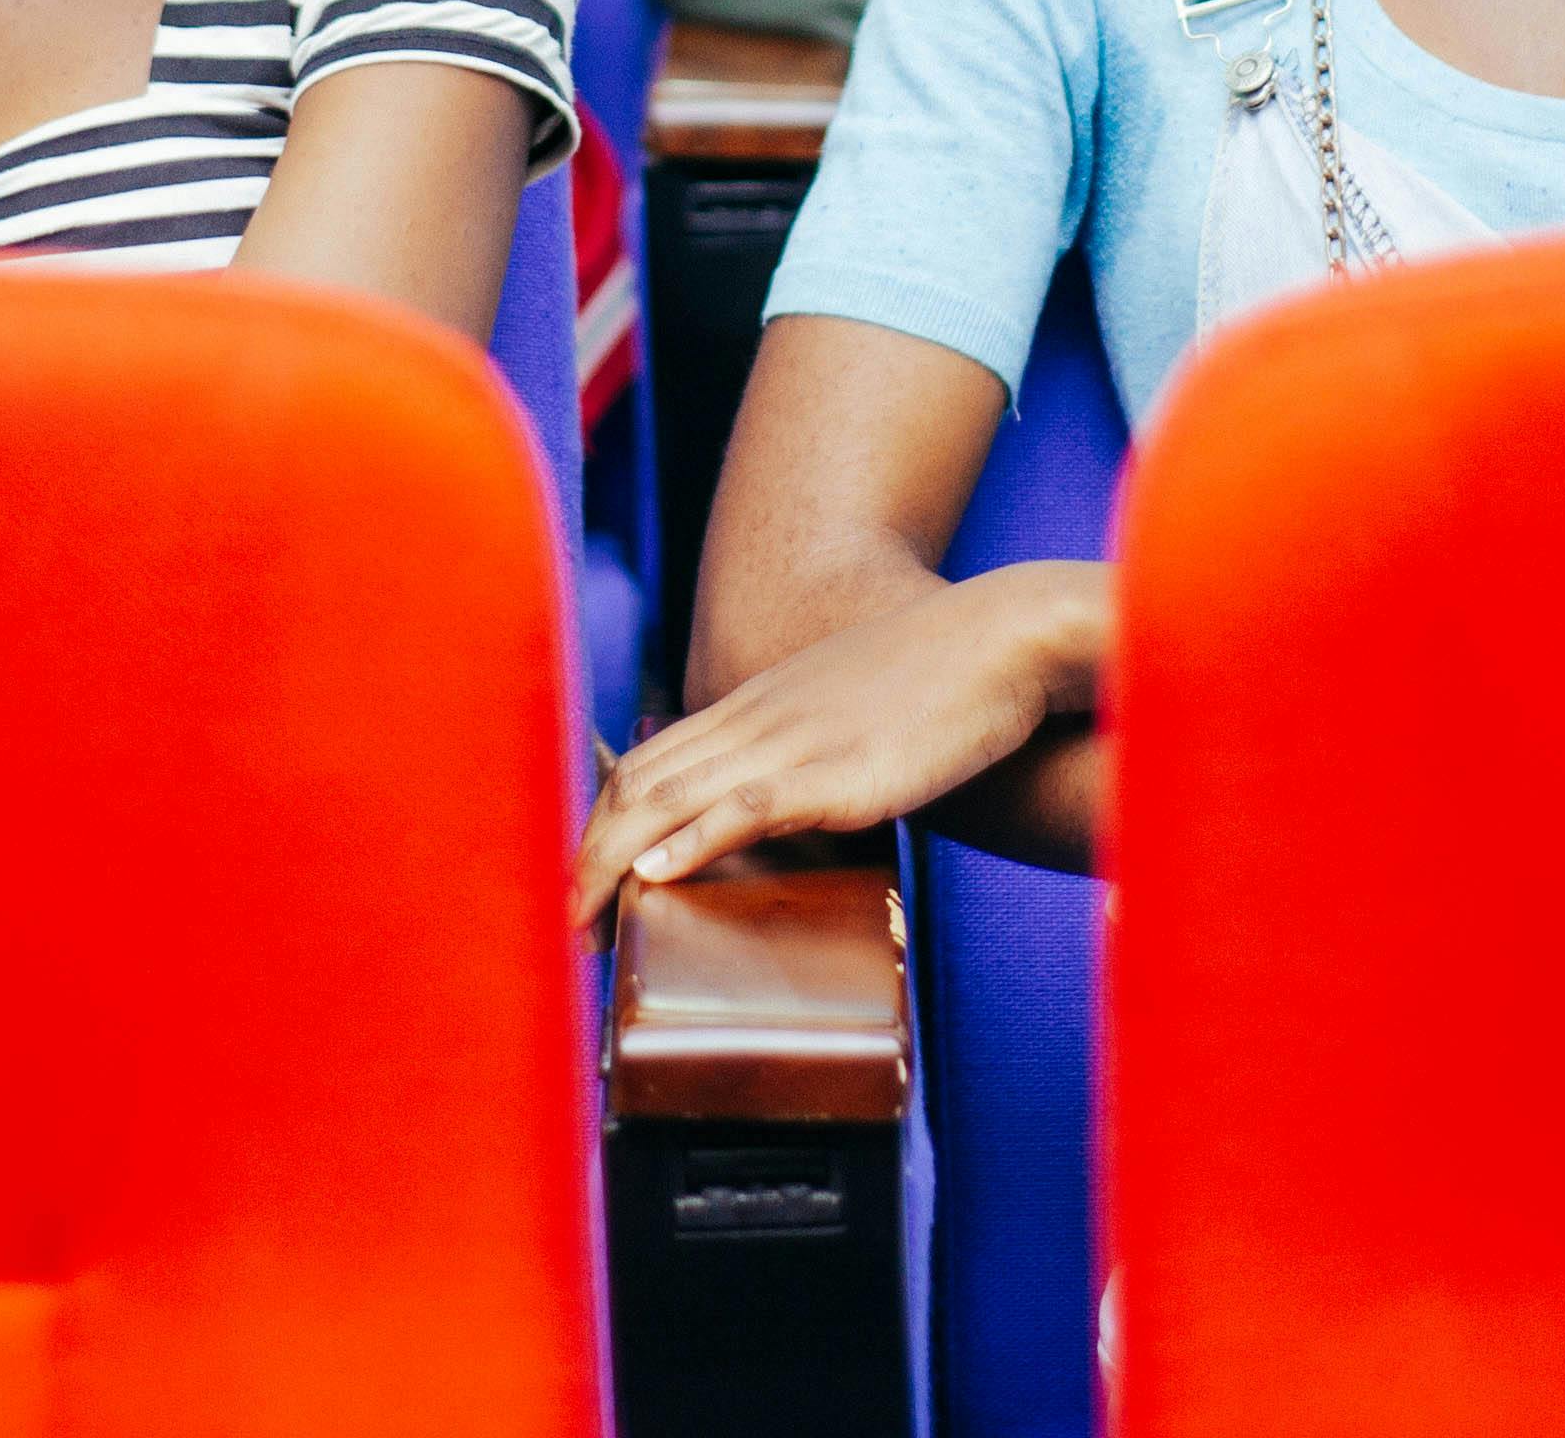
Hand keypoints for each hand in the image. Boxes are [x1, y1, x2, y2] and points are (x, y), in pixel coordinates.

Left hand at [568, 559, 1110, 932]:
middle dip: (580, 857)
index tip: (577, 884)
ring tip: (578, 923)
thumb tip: (786, 805)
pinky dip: (691, 841)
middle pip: (633, 782)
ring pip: (668, 795)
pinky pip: (745, 805)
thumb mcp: (853, 707)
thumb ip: (808, 745)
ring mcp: (793, 741)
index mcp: (758, 707)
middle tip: (560, 928)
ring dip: (608, 863)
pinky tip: (659, 877)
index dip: (595, 825)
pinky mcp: (838, 770)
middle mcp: (758, 720)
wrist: (1005, 636)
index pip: (643, 761)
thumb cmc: (944, 679)